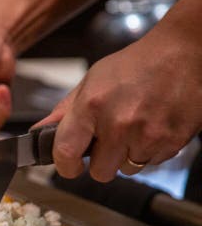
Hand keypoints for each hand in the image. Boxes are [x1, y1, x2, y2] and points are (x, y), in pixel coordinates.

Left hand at [36, 33, 201, 181]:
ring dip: (127, 156)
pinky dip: (150, 151)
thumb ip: (65, 111)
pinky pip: (152, 162)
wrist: (184, 53)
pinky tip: (152, 127)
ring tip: (134, 128)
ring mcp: (148, 135)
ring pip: (127, 169)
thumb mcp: (92, 80)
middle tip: (108, 142)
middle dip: (101, 162)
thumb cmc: (136, 65)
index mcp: (92, 106)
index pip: (66, 153)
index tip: (70, 166)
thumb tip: (40, 131)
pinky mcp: (172, 142)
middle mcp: (119, 124)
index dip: (65, 166)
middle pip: (100, 172)